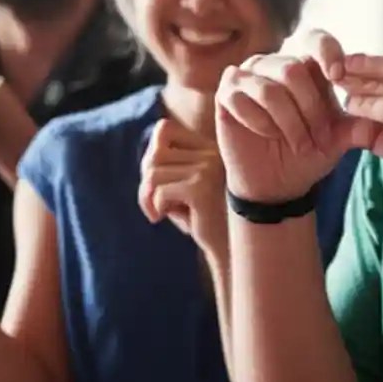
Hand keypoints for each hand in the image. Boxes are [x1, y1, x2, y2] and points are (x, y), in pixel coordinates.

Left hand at [139, 118, 226, 254]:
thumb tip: (148, 153)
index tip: (159, 183)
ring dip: (148, 198)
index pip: (165, 129)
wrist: (235, 251)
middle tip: (155, 205)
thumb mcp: (187, 188)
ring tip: (159, 213)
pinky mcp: (202, 188)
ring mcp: (210, 167)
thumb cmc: (208, 221)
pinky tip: (167, 219)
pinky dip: (156, 208)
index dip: (153, 155)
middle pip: (155, 152)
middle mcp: (215, 151)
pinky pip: (159, 192)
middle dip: (147, 182)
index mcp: (214, 146)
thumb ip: (168, 166)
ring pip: (153, 172)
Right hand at [215, 31, 380, 203]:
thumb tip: (382, 125)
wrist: (277, 183)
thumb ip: (360, 128)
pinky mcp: (226, 93)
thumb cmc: (309, 152)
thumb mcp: (340, 141)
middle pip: (294, 68)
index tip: (338, 76)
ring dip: (289, 122)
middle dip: (310, 109)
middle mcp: (277, 62)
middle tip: (318, 137)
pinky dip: (261, 123)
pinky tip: (268, 135)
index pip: (317, 39)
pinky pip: (243, 99)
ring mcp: (249, 74)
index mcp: (309, 65)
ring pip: (270, 88)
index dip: (328, 51)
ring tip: (298, 143)